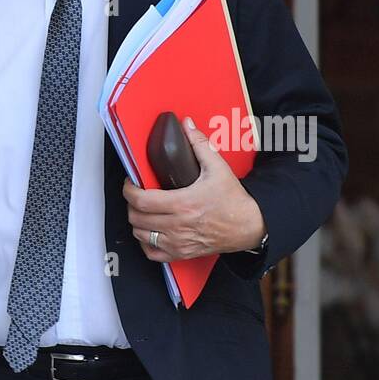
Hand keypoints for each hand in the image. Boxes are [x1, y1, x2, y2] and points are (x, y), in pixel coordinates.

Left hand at [124, 116, 264, 261]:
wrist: (250, 225)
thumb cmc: (234, 200)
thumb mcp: (218, 167)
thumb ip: (200, 145)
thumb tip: (188, 126)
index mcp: (183, 204)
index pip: (141, 200)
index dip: (128, 190)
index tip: (130, 184)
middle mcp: (178, 226)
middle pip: (136, 218)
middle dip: (131, 204)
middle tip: (137, 195)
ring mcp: (179, 242)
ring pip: (141, 235)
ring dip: (137, 223)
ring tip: (143, 211)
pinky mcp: (183, 253)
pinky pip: (153, 254)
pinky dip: (146, 243)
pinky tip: (151, 232)